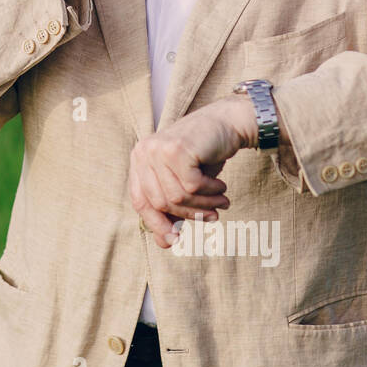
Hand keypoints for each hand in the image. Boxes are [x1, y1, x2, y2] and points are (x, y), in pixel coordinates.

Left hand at [129, 95, 257, 248]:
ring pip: (177, 196)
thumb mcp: (185, 184)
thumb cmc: (204, 155)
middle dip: (189, 214)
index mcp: (139, 160)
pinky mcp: (177, 149)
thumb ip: (172, 209)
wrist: (227, 123)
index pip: (140, 201)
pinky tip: (221, 187)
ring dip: (204, 205)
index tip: (175, 241)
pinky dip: (210, 192)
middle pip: (160, 202)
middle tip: (213, 217)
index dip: (156, 224)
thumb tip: (165, 243)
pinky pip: (192, 186)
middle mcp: (143, 152)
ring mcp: (158, 149)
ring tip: (222, 202)